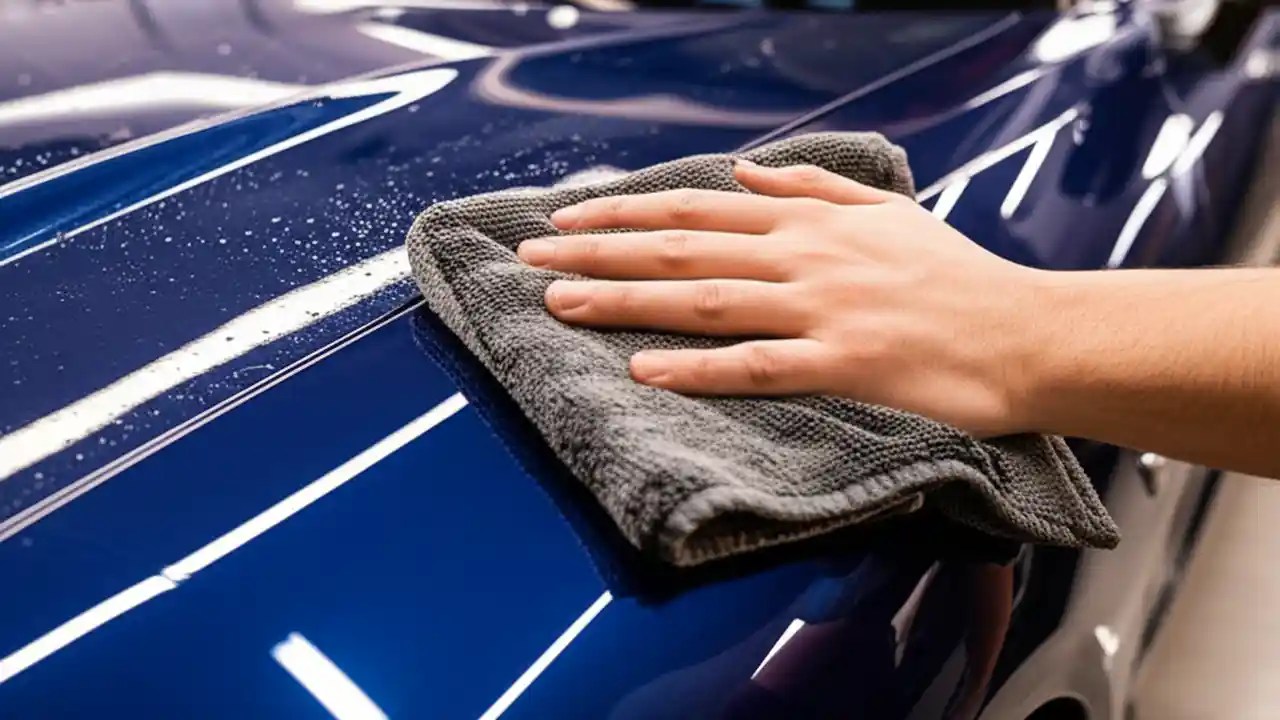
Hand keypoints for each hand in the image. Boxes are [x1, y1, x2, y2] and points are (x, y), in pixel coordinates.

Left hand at [517, 161, 1043, 436]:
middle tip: (531, 256)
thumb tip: (749, 168)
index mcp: (809, 221)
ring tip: (560, 303)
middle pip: (681, 248)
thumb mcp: (886, 212)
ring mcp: (822, 310)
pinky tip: (644, 370)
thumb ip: (813, 185)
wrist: (1027, 336)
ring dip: (625, 300)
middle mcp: (804, 257)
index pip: (695, 207)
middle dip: (598, 250)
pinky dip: (698, 368)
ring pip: (704, 300)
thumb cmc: (956, 279)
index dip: (624, 211)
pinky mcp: (845, 365)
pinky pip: (757, 367)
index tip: (567, 216)